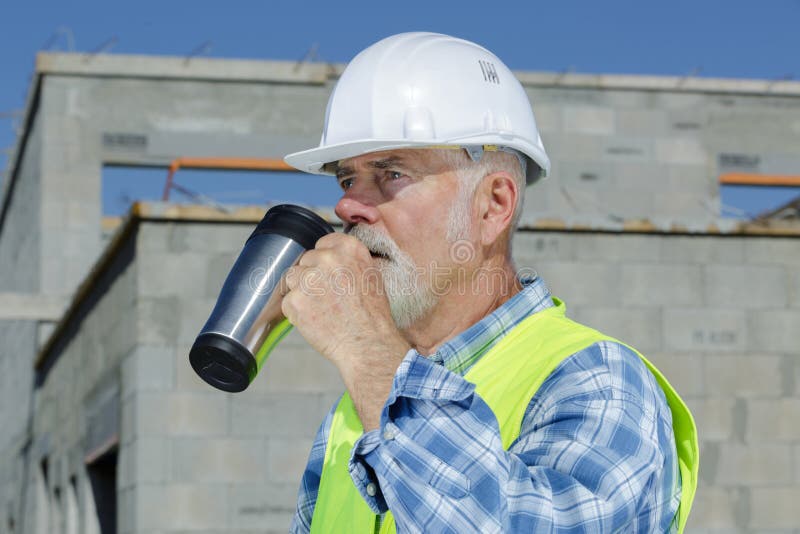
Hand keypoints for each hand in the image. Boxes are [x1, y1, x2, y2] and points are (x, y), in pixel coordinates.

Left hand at [281, 233, 410, 429]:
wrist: (368, 344)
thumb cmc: (373, 316)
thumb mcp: (371, 276)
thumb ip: (349, 262)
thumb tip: (331, 258)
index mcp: (349, 249)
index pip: (323, 244)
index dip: (324, 262)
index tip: (329, 276)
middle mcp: (327, 259)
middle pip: (306, 261)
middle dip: (312, 278)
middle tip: (326, 298)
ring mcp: (309, 279)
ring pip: (292, 279)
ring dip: (301, 293)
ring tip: (320, 310)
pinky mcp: (295, 300)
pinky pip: (287, 302)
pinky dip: (296, 313)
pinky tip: (315, 321)